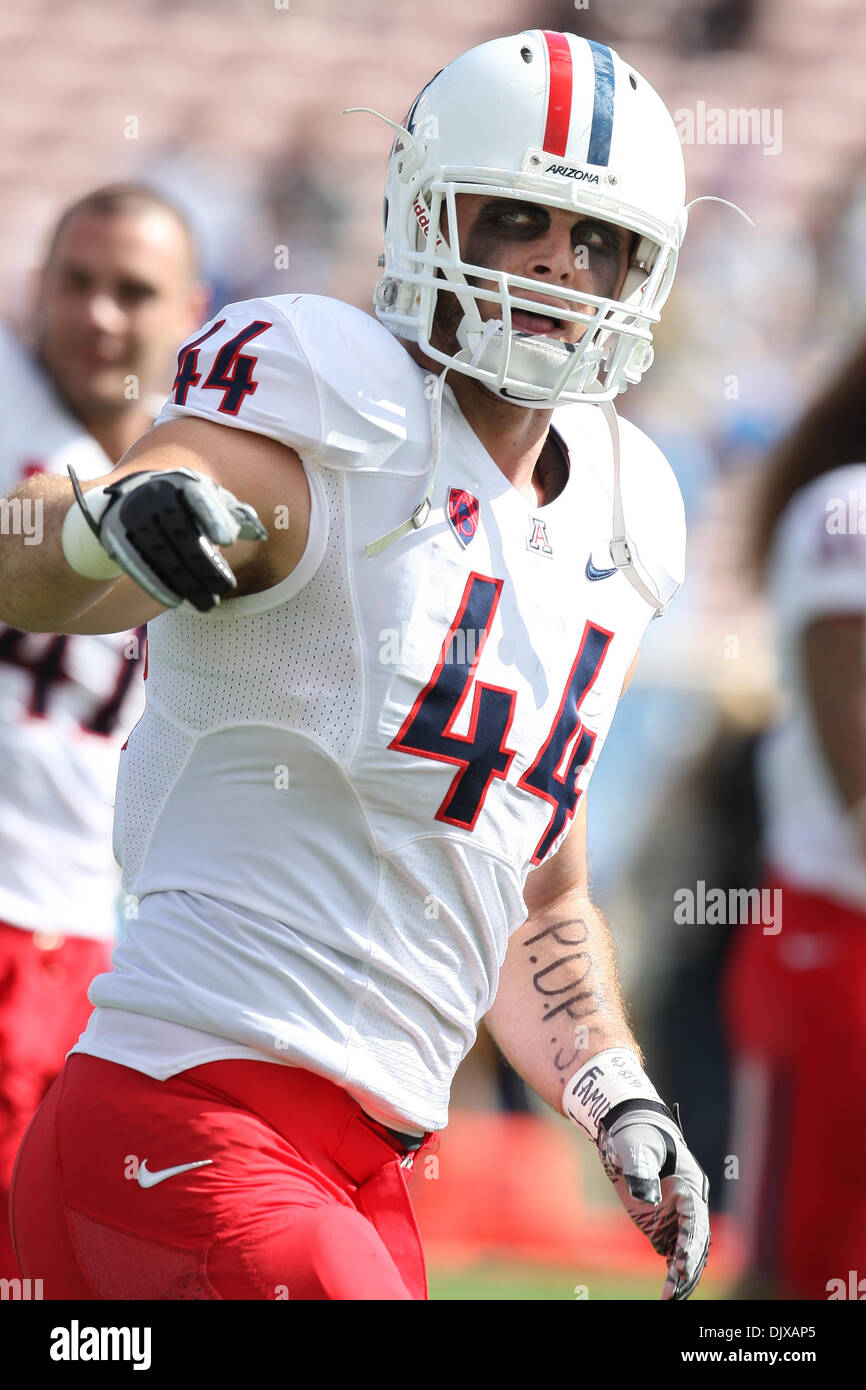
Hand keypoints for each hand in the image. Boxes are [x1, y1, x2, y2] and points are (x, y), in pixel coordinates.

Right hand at [68, 466, 267, 611]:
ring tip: (208, 603)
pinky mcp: (116, 535)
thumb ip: (234, 515)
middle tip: (227, 588)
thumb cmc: (180, 500)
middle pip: (183, 534)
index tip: (229, 540)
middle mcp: (155, 494)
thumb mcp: (206, 499)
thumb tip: (262, 534)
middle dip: (206, 564)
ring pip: (162, 553)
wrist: (127, 496)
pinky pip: (137, 562)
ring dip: (186, 581)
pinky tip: (175, 601)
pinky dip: (157, 583)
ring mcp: (133, 515)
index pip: (200, 498)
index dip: (214, 518)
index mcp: (183, 483)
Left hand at [596, 1100, 709, 1299]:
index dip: (692, 1242)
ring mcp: (676, 1219)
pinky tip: (669, 1293)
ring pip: (686, 1253)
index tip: (683, 1262)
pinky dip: (673, 1273)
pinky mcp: (662, 1226)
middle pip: (695, 1242)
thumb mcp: (636, 1147)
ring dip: (682, 1276)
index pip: (695, 1220)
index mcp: (689, 1186)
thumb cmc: (634, 1135)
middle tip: (677, 1289)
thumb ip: (640, 1168)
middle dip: (689, 1267)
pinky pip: (672, 1254)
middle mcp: (688, 1206)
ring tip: (671, 1299)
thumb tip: (646, 1197)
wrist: (623, 1134)